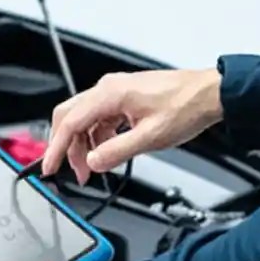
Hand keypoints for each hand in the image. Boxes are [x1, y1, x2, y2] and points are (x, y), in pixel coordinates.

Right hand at [44, 68, 222, 182]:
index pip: (70, 122)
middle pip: (70, 117)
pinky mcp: (124, 98)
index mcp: (110, 94)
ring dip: (84, 144)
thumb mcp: (150, 137)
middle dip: (67, 146)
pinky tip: (107, 152)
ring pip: (85, 119)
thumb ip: (116, 151)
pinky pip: (100, 118)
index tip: (50, 167)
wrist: (209, 94)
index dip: (57, 148)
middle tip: (74, 171)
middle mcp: (108, 89)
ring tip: (94, 167)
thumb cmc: (186, 107)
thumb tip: (92, 162)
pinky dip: (98, 137)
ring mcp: (115, 92)